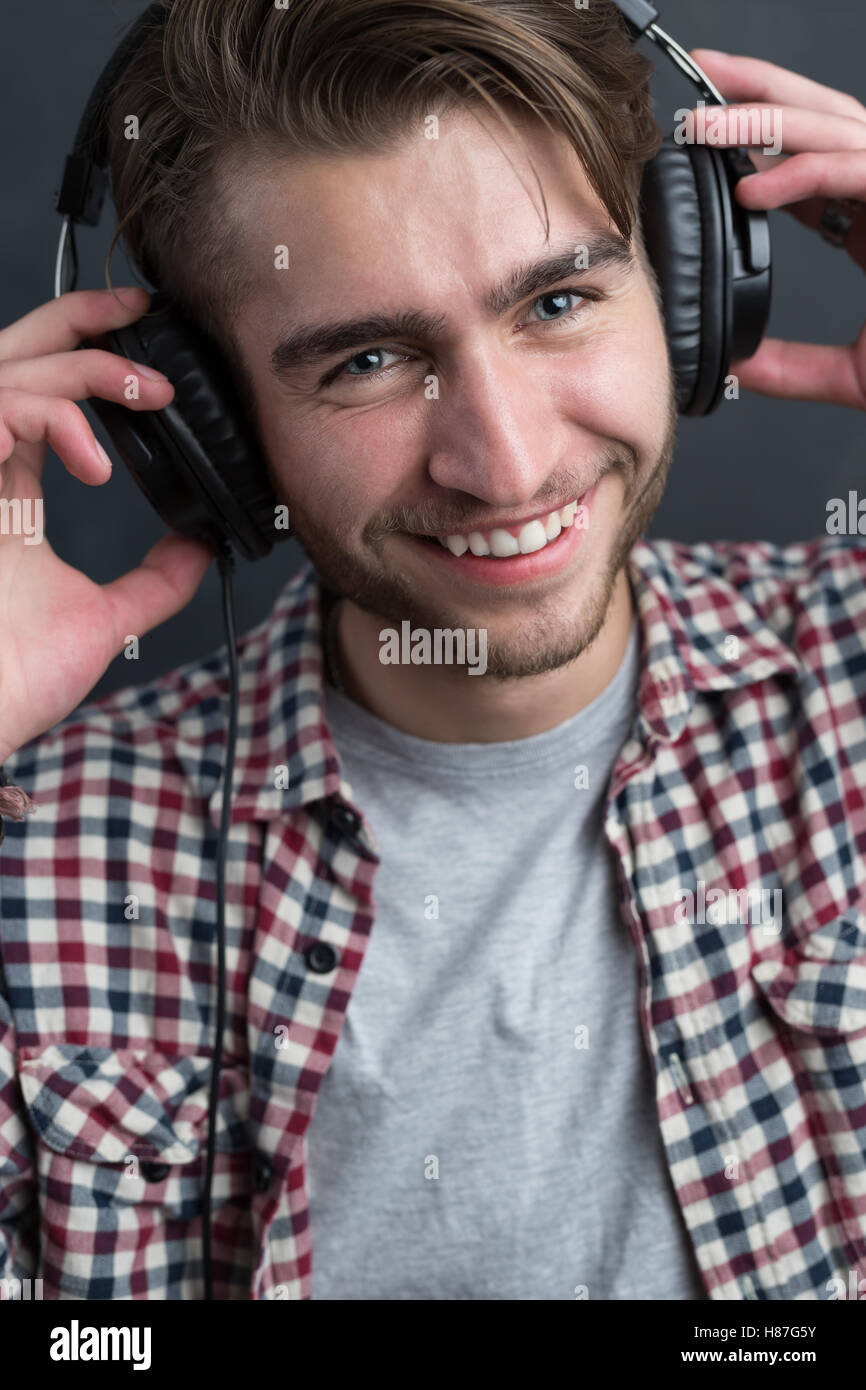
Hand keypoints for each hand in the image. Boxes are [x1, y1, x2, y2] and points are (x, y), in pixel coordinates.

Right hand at [0, 288, 212, 765]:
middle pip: (12, 353)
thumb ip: (154, 579)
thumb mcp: (105, 618)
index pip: (36, 391)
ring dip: (82, 372)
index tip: (141, 335)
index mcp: (5, 492)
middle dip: (79, 322)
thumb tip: (201, 548)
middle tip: (142, 319)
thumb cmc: (13, 677)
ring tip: (143, 401)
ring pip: (7, 369)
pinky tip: (90, 458)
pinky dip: (43, 417)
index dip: (82, 353)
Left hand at [688, 49, 865, 408]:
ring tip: (704, 124)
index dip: (758, 143)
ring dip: (764, 120)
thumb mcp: (853, 374)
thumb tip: (737, 369)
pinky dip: (801, 174)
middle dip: (757, 96)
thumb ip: (792, 368)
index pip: (811, 164)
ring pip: (833, 129)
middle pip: (821, 123)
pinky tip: (751, 188)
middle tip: (697, 86)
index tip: (706, 140)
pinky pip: (852, 170)